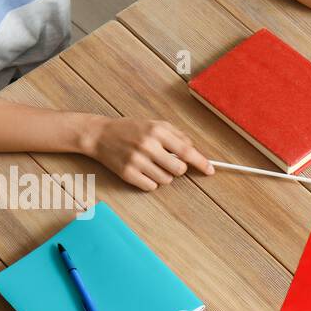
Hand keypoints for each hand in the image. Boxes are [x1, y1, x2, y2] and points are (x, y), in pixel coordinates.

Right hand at [83, 117, 213, 191]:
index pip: (186, 151)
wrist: (99, 135)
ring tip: (151, 164)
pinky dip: (150, 181)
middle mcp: (147, 145)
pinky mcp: (127, 174)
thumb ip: (177, 135)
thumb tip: (194, 150)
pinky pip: (151, 186)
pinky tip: (142, 170)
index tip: (210, 171)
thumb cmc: (131, 130)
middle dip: (178, 168)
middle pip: (179, 169)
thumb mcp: (154, 124)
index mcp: (157, 131)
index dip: (201, 163)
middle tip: (167, 161)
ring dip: (163, 175)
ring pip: (166, 180)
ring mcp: (136, 161)